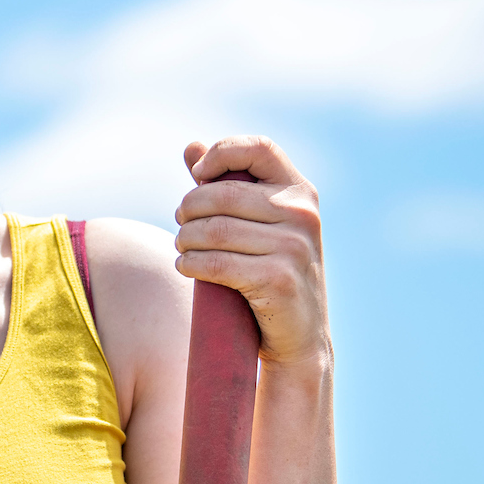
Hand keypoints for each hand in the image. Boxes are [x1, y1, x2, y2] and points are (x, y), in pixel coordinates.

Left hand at [173, 136, 328, 371]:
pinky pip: (217, 263)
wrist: (300, 336)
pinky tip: (186, 266)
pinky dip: (191, 264)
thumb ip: (227, 184)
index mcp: (301, 192)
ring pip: (215, 230)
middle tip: (181, 226)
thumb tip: (191, 147)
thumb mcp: (259, 224)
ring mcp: (294, 247)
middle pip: (224, 194)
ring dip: (185, 239)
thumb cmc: (273, 272)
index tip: (197, 176)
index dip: (221, 154)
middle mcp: (302, 214)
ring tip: (181, 248)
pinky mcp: (279, 279)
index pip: (258, 149)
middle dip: (190, 209)